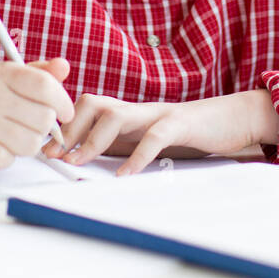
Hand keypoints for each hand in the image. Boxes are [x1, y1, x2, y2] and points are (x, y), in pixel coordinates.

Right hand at [0, 57, 75, 172]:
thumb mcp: (4, 80)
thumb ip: (37, 74)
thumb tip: (65, 67)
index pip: (45, 85)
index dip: (62, 102)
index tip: (65, 113)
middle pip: (43, 118)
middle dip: (42, 128)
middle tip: (28, 127)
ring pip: (29, 143)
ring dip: (25, 146)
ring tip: (10, 138)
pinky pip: (7, 160)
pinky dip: (6, 159)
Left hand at [42, 89, 271, 177]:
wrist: (231, 118)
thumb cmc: (187, 133)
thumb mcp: (147, 140)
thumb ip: (122, 146)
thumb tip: (86, 164)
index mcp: (129, 113)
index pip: (86, 107)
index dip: (64, 125)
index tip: (46, 150)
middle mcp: (138, 108)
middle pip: (94, 103)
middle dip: (71, 129)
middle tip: (57, 156)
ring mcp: (158, 112)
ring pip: (117, 114)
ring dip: (93, 139)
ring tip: (79, 162)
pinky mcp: (181, 123)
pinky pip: (155, 136)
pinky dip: (138, 155)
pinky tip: (125, 174)